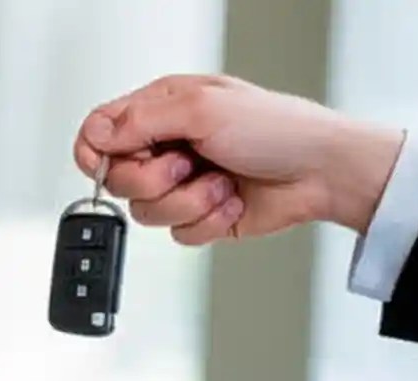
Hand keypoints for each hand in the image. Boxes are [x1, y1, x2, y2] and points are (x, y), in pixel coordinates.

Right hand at [73, 74, 404, 242]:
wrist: (320, 172)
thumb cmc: (276, 128)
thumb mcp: (201, 108)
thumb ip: (140, 121)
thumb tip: (96, 136)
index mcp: (161, 109)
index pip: (99, 132)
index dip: (98, 153)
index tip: (119, 160)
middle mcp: (166, 146)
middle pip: (118, 179)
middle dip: (155, 179)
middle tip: (187, 165)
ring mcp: (182, 184)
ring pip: (146, 212)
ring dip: (188, 202)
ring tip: (220, 183)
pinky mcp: (199, 216)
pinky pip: (177, 234)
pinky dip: (207, 221)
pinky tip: (231, 201)